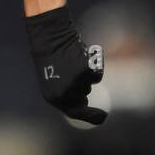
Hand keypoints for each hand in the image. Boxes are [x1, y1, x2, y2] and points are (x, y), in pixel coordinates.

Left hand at [24, 3, 106, 125]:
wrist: (50, 38)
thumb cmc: (51, 58)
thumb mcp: (53, 80)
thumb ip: (66, 94)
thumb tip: (84, 105)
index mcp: (53, 98)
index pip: (73, 112)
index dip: (90, 116)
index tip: (103, 116)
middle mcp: (65, 94)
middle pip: (84, 95)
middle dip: (82, 84)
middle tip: (70, 69)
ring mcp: (76, 83)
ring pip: (91, 83)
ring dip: (86, 74)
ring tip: (72, 61)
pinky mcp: (86, 72)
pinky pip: (96, 74)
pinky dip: (94, 66)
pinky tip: (82, 57)